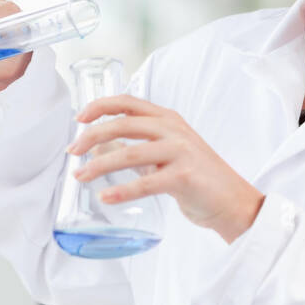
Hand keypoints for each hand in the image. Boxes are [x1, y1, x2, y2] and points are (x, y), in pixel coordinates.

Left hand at [68, 95, 264, 243]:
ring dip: (100, 165)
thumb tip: (101, 146)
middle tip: (72, 152)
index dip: (100, 106)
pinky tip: (105, 196)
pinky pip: (146, 183)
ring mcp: (180, 152)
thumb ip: (136, 148)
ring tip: (80, 176)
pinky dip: (122, 190)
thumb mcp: (166, 155)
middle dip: (92, 136)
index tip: (79, 118)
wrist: (232, 201)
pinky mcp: (184, 176)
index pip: (128, 102)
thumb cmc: (199, 178)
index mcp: (168, 119)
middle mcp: (174, 130)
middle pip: (124, 124)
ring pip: (130, 153)